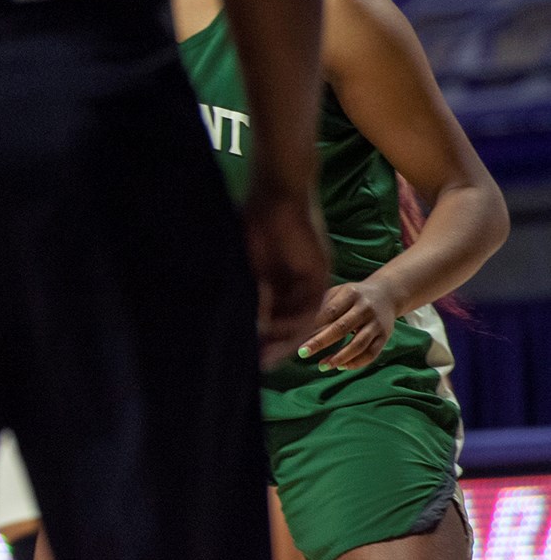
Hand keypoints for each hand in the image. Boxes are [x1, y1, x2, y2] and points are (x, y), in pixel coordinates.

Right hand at [245, 185, 330, 368]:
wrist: (280, 195)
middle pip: (289, 323)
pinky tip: (277, 330)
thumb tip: (237, 314)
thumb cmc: (256, 221)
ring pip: (301, 318)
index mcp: (278, 279)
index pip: (273, 316)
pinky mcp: (321, 274)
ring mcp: (310, 279)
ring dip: (286, 338)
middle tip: (260, 364)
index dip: (262, 335)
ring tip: (268, 354)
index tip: (248, 353)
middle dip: (274, 344)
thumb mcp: (248, 261)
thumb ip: (249, 288)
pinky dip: (296, 319)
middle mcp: (296, 283)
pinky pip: (311, 305)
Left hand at [297, 278, 396, 370]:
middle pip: (341, 328)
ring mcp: (376, 324)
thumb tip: (302, 325)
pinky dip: (357, 363)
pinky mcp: (385, 337)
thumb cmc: (353, 295)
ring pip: (358, 344)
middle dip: (320, 342)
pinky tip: (341, 367)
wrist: (387, 294)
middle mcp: (365, 308)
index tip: (297, 334)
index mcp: (351, 294)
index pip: (330, 310)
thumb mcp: (339, 292)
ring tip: (322, 366)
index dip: (314, 323)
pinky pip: (372, 353)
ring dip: (339, 357)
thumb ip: (323, 305)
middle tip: (302, 353)